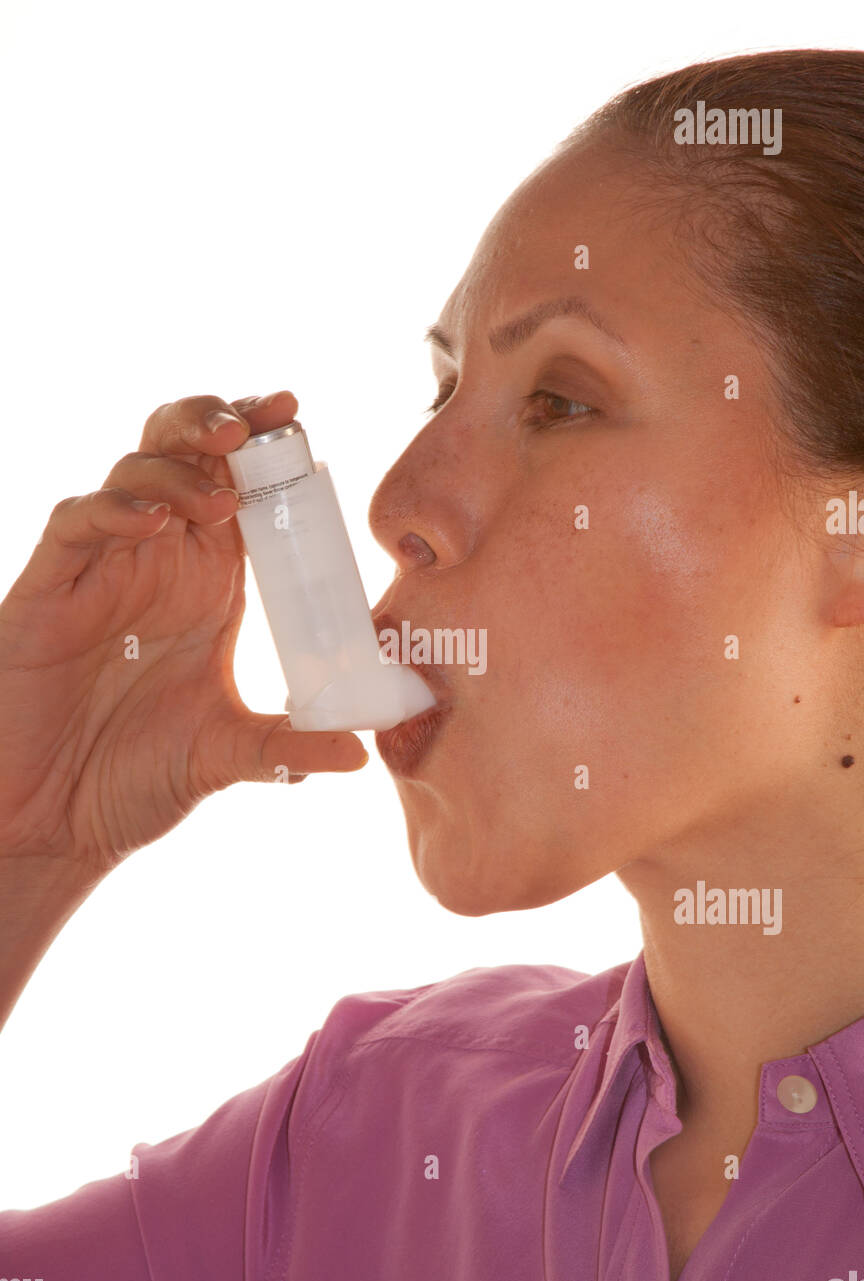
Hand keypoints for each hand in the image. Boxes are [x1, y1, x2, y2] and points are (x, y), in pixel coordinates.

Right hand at [0, 391, 367, 880]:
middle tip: (257, 425)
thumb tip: (363, 750)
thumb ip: (289, 747)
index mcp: (205, 585)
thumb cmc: (127, 780)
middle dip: (217, 426)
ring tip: (219, 491)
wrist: (49, 825)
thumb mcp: (225, 757)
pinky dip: (114, 509)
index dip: (262, 447)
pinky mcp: (47, 591)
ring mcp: (99, 572)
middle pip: (182, 456)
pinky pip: (76, 523)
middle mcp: (155, 564)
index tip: (298, 418)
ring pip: (131, 474)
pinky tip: (155, 521)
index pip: (238, 490)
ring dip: (176, 467)